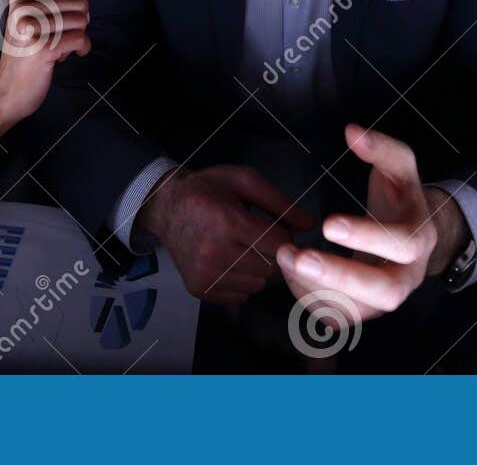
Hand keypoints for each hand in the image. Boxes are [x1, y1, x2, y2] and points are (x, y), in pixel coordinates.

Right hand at [0, 0, 89, 123]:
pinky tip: (72, 55)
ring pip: (81, 23)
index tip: (71, 17)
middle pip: (79, 4)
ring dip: (79, 37)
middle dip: (81, 21)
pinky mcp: (42, 49)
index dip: (79, 2)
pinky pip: (80, 39)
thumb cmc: (22, 52)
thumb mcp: (25, 15)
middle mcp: (24, 10)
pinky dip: (82, 48)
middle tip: (68, 36)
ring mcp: (32, 30)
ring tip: (64, 47)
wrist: (6, 91)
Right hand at [137, 164, 315, 304]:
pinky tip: (229, 261)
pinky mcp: (200, 288)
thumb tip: (310, 225)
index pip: (280, 243)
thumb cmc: (207, 190)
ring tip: (239, 247)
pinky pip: (241, 295)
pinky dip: (242, 281)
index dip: (282, 233)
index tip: (271, 225)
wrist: (166, 207)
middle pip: (271, 266)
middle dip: (270, 252)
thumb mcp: (244, 181)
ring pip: (258, 283)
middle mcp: (216, 252)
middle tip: (253, 236)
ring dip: (257, 267)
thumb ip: (280, 203)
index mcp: (229, 222)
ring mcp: (206, 274)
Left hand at [276, 124, 453, 325]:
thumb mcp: (400, 167)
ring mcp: (385, 301)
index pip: (403, 244)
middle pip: (386, 293)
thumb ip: (380, 148)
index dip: (367, 237)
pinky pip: (336, 318)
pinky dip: (309, 300)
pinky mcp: (363, 312)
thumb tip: (351, 132)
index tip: (328, 223)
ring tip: (283, 257)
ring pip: (356, 311)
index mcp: (420, 238)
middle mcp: (408, 277)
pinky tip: (291, 273)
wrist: (410, 236)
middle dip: (338, 277)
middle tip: (295, 256)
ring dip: (313, 289)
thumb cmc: (400, 199)